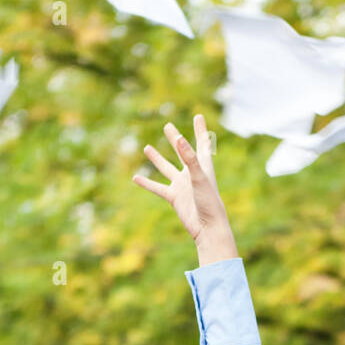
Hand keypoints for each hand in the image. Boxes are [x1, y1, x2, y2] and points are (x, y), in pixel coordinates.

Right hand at [132, 114, 237, 260]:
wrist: (207, 228)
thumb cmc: (209, 202)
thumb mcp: (199, 176)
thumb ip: (189, 157)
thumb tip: (179, 139)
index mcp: (203, 166)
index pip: (202, 143)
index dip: (200, 130)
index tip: (198, 116)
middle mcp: (192, 174)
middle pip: (182, 152)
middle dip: (175, 139)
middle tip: (167, 126)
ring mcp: (182, 186)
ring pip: (167, 168)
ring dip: (157, 159)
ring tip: (146, 148)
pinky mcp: (174, 197)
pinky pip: (157, 188)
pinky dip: (147, 183)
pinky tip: (135, 178)